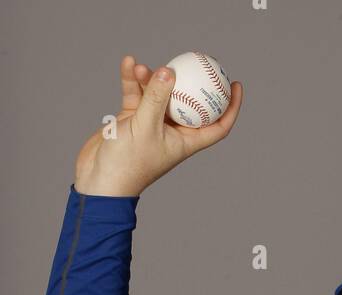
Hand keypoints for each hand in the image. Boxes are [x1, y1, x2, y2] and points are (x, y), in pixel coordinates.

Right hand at [73, 54, 242, 197]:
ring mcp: (152, 125)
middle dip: (189, 82)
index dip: (231, 107)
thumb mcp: (145, 127)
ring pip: (159, 94)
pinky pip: (136, 94)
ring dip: (150, 79)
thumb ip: (156, 98)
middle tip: (194, 60)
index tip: (236, 84)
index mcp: (185, 142)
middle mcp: (172, 133)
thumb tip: (169, 71)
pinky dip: (132, 80)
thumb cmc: (127, 164)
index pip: (217, 126)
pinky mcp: (133, 119)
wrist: (99, 180)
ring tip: (139, 68)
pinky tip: (128, 63)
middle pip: (188, 103)